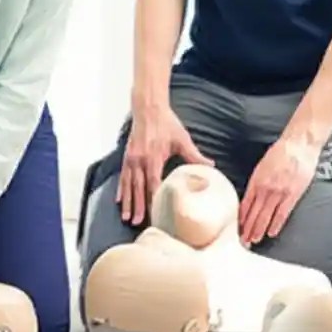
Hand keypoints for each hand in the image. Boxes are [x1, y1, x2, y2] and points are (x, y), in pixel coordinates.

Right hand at [117, 105, 210, 225]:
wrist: (149, 108)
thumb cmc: (166, 123)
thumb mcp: (182, 139)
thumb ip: (195, 155)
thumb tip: (211, 166)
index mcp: (154, 157)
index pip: (154, 182)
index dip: (154, 198)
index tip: (157, 212)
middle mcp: (140, 160)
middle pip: (139, 188)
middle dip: (139, 206)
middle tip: (138, 222)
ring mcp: (132, 158)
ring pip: (129, 185)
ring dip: (128, 202)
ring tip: (127, 217)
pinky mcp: (127, 156)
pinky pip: (123, 177)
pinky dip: (121, 190)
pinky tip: (119, 201)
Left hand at [239, 139, 318, 244]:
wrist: (298, 145)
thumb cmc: (280, 152)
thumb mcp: (262, 165)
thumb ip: (257, 181)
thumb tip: (251, 195)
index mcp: (256, 180)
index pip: (245, 204)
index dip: (241, 218)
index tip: (237, 228)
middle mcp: (265, 188)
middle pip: (253, 213)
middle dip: (247, 228)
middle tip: (242, 241)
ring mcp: (279, 193)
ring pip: (266, 216)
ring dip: (259, 230)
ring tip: (253, 240)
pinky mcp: (292, 195)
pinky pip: (282, 214)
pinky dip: (276, 224)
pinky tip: (271, 233)